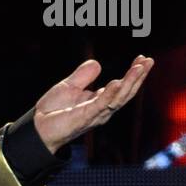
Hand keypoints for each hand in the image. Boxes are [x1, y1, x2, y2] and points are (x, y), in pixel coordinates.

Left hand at [32, 55, 153, 153]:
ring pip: (118, 98)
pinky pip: (100, 105)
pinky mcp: (84, 117)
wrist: (37, 126)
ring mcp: (94, 114)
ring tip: (139, 68)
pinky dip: (110, 94)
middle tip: (148, 61)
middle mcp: (102, 109)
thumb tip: (97, 63)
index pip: (123, 86)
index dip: (134, 73)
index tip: (143, 58)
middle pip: (126, 92)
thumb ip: (83, 76)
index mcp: (100, 101)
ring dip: (130, 82)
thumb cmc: (53, 110)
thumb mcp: (69, 87)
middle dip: (138, 77)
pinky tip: (117, 82)